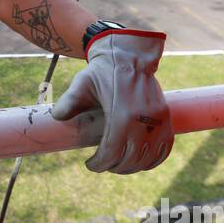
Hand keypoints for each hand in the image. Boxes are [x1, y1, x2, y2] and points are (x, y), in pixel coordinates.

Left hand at [51, 30, 172, 172]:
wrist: (131, 56)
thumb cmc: (104, 70)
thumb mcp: (82, 83)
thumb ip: (68, 101)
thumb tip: (56, 117)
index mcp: (122, 113)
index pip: (113, 152)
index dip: (100, 164)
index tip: (90, 164)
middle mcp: (144, 120)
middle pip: (130, 159)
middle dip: (114, 167)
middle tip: (103, 164)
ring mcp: (159, 120)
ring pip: (148, 158)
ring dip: (132, 167)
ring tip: (118, 164)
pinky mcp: (167, 118)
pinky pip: (164, 149)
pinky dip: (152, 160)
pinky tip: (139, 161)